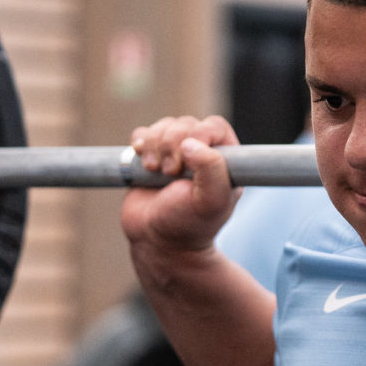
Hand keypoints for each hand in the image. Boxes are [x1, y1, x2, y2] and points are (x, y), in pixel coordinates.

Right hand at [120, 115, 241, 254]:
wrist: (157, 242)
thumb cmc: (189, 225)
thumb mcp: (210, 201)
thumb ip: (212, 169)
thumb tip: (190, 143)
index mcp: (224, 160)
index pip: (214, 126)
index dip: (198, 136)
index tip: (186, 164)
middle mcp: (202, 152)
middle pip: (185, 123)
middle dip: (171, 144)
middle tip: (169, 173)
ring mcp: (176, 153)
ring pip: (164, 126)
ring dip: (155, 145)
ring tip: (155, 171)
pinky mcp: (152, 155)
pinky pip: (144, 133)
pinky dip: (140, 143)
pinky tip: (143, 163)